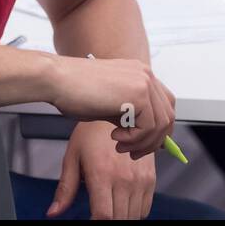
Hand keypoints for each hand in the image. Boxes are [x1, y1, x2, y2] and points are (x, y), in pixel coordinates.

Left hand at [47, 121, 155, 219]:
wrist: (119, 111)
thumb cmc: (91, 132)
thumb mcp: (73, 157)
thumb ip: (65, 188)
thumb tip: (53, 212)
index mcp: (102, 174)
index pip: (103, 215)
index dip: (96, 223)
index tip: (90, 219)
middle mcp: (124, 178)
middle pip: (119, 219)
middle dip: (107, 220)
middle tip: (98, 212)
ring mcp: (139, 179)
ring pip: (133, 216)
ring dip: (121, 217)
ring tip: (109, 206)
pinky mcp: (150, 178)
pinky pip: (145, 208)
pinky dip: (134, 211)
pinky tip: (122, 201)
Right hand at [48, 56, 176, 158]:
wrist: (57, 80)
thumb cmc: (75, 92)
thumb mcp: (111, 103)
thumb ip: (131, 114)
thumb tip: (149, 134)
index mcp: (139, 73)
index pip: (165, 104)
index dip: (159, 129)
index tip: (145, 145)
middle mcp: (145, 74)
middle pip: (168, 116)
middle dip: (153, 141)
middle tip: (132, 152)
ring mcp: (143, 81)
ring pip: (161, 124)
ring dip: (141, 142)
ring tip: (120, 145)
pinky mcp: (138, 93)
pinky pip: (148, 127)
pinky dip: (133, 139)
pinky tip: (114, 137)